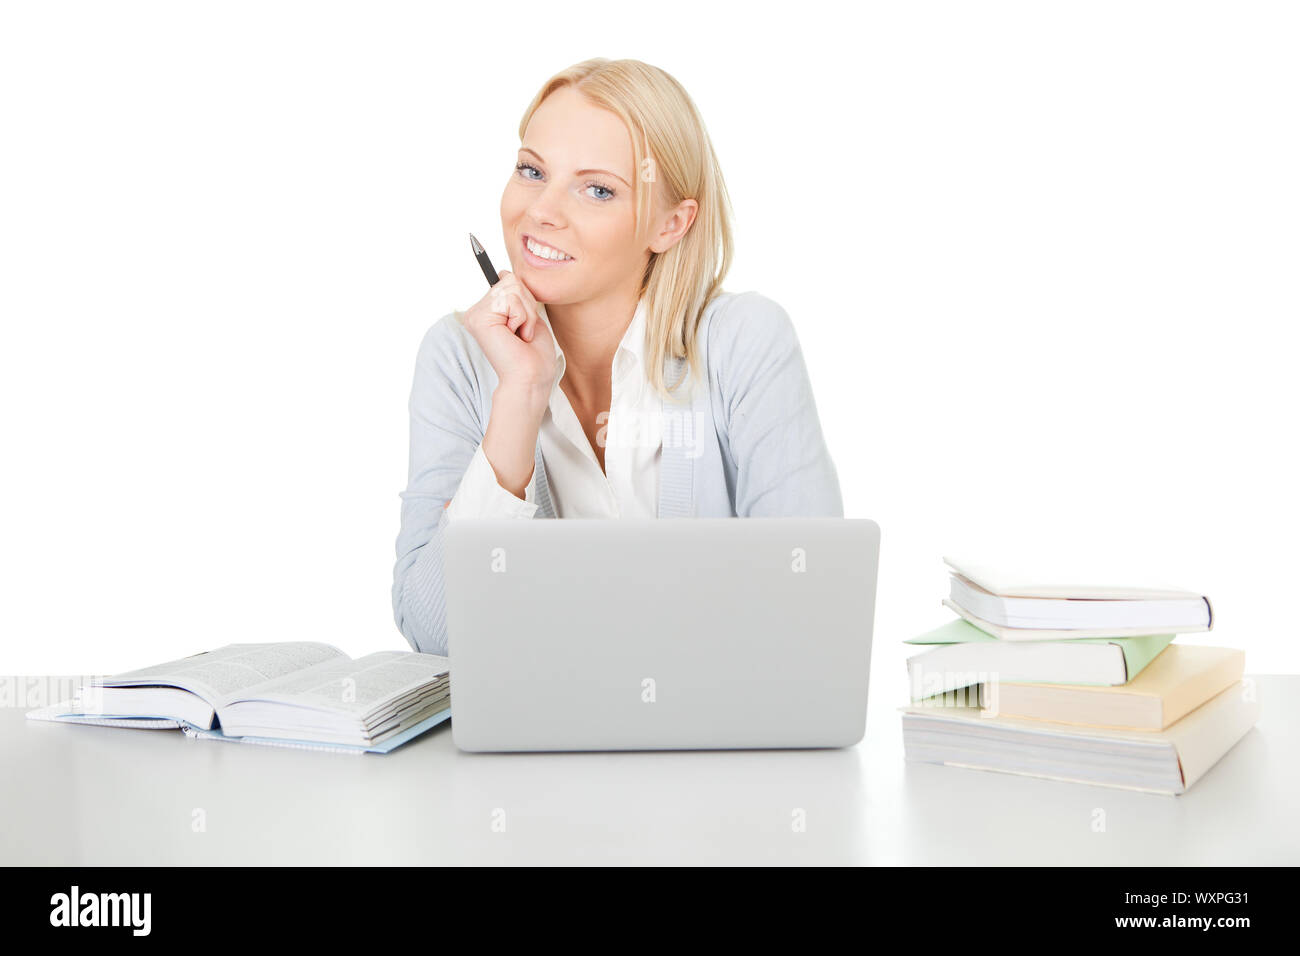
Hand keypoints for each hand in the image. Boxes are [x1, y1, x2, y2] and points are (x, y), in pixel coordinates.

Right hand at [458, 271, 556, 392]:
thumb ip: (516, 295)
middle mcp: (476, 312)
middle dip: (528, 306)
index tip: (522, 326)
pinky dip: (523, 318)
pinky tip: (515, 337)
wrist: (532, 378)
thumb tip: (504, 273)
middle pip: (511, 281)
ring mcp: (475, 315)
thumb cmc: (534, 355)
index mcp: (487, 312)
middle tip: (523, 332)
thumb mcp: (528, 316)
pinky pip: (511, 300)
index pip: (508, 280)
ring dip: (527, 314)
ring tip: (520, 335)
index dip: (525, 301)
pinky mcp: (479, 319)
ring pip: (512, 288)